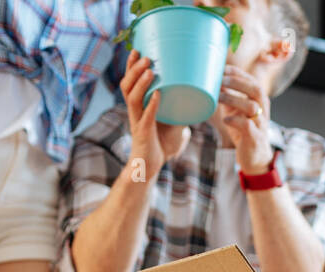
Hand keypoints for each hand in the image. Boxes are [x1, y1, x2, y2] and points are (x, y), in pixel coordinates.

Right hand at [121, 50, 189, 180]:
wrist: (149, 168)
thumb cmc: (158, 144)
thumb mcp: (170, 123)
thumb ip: (179, 110)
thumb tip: (198, 96)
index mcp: (136, 107)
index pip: (128, 82)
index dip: (130, 66)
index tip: (137, 49)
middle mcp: (134, 112)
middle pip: (126, 86)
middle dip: (134, 70)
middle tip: (145, 56)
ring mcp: (137, 123)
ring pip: (133, 99)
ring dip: (141, 83)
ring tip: (150, 70)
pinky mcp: (143, 135)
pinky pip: (146, 117)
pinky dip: (152, 105)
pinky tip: (158, 94)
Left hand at [211, 65, 273, 174]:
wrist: (255, 157)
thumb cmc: (244, 130)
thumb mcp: (236, 110)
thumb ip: (228, 96)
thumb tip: (212, 80)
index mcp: (259, 100)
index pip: (252, 81)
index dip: (238, 73)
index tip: (222, 69)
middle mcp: (264, 109)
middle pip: (255, 90)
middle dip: (237, 82)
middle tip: (220, 81)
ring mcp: (261, 123)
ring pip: (251, 106)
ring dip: (233, 99)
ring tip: (218, 98)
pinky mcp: (255, 138)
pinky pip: (247, 125)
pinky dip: (234, 120)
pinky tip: (225, 120)